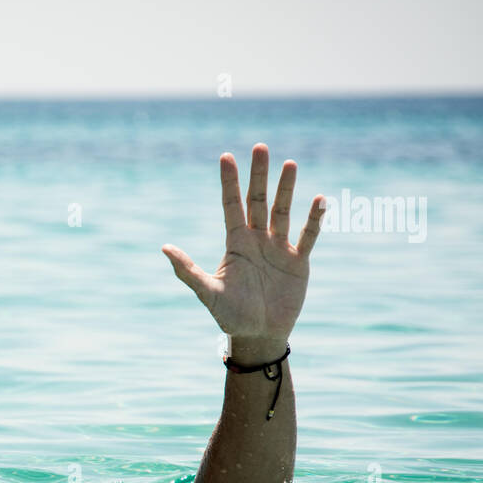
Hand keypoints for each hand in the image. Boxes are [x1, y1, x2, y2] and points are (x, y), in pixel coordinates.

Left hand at [162, 144, 324, 350]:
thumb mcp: (207, 291)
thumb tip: (164, 247)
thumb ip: (187, 270)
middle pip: (258, 200)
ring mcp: (278, 248)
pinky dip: (313, 220)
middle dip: (259, 175)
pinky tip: (319, 199)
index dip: (229, 181)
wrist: (258, 335)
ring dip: (286, 189)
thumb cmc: (230, 315)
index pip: (231, 204)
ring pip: (283, 212)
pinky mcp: (298, 262)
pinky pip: (308, 236)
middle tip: (260, 147)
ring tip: (289, 164)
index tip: (226, 156)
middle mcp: (257, 240)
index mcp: (235, 243)